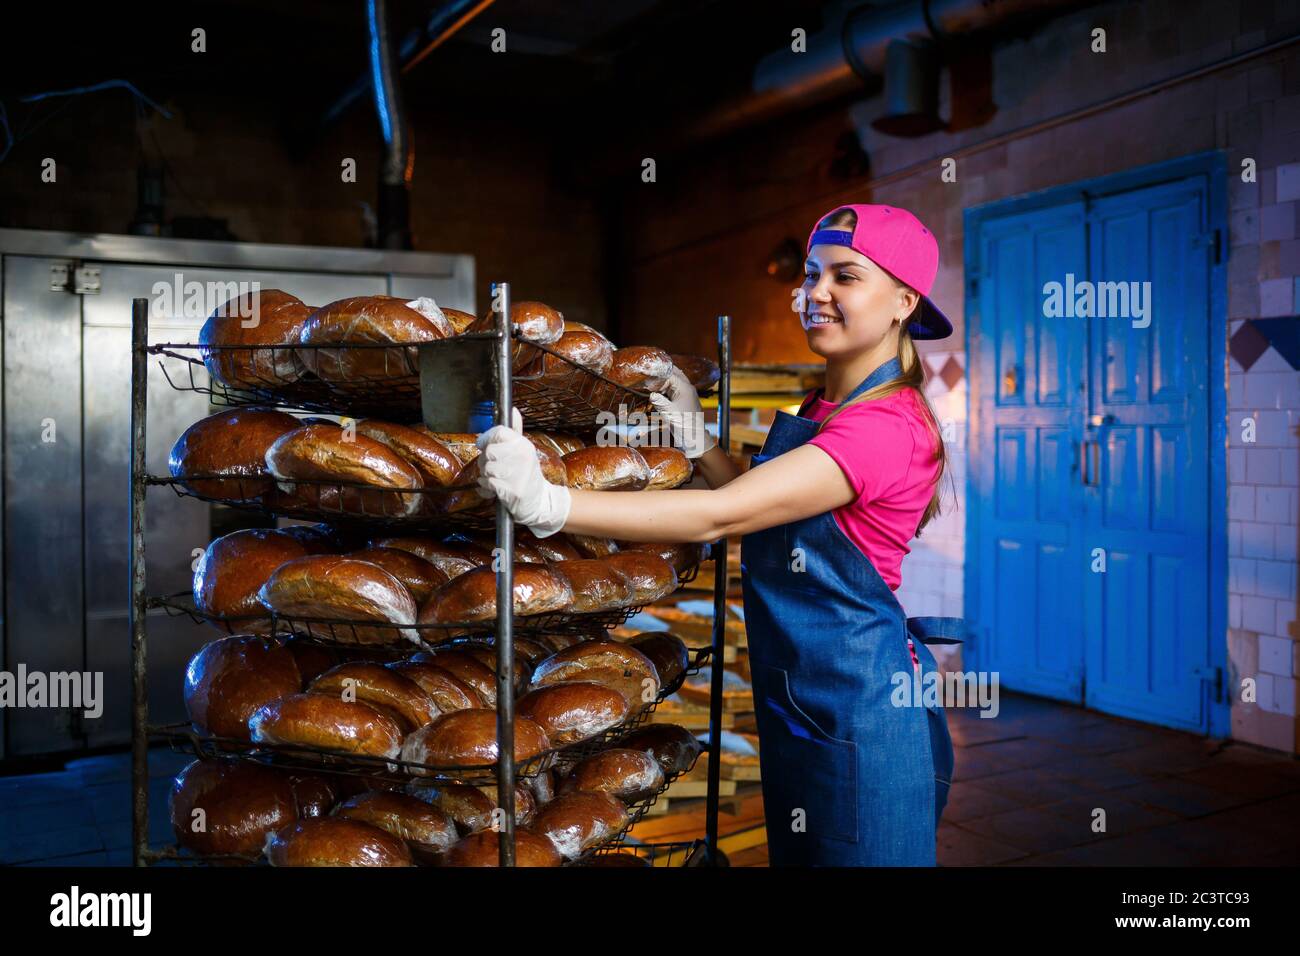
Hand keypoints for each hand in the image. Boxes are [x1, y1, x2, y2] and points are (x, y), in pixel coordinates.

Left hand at [475, 408, 571, 536]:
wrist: (539, 501)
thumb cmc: (527, 474)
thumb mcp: (524, 451)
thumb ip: (515, 431)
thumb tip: (513, 410)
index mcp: (524, 444)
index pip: (498, 432)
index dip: (486, 438)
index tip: (482, 444)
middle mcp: (522, 457)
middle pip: (489, 451)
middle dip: (485, 460)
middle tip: (491, 465)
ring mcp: (517, 474)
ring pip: (486, 468)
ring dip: (486, 474)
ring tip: (496, 477)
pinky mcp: (512, 490)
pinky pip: (487, 483)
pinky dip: (486, 486)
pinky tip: (494, 488)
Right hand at [650, 366, 715, 458]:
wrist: (696, 439)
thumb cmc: (685, 425)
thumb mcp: (669, 412)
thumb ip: (659, 401)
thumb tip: (650, 394)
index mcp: (685, 388)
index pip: (670, 375)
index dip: (658, 376)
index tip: (647, 377)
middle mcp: (686, 389)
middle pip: (674, 375)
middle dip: (662, 374)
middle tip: (649, 374)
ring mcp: (685, 395)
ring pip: (673, 383)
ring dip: (662, 382)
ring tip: (650, 383)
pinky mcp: (682, 402)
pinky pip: (672, 392)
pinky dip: (664, 391)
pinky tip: (656, 393)